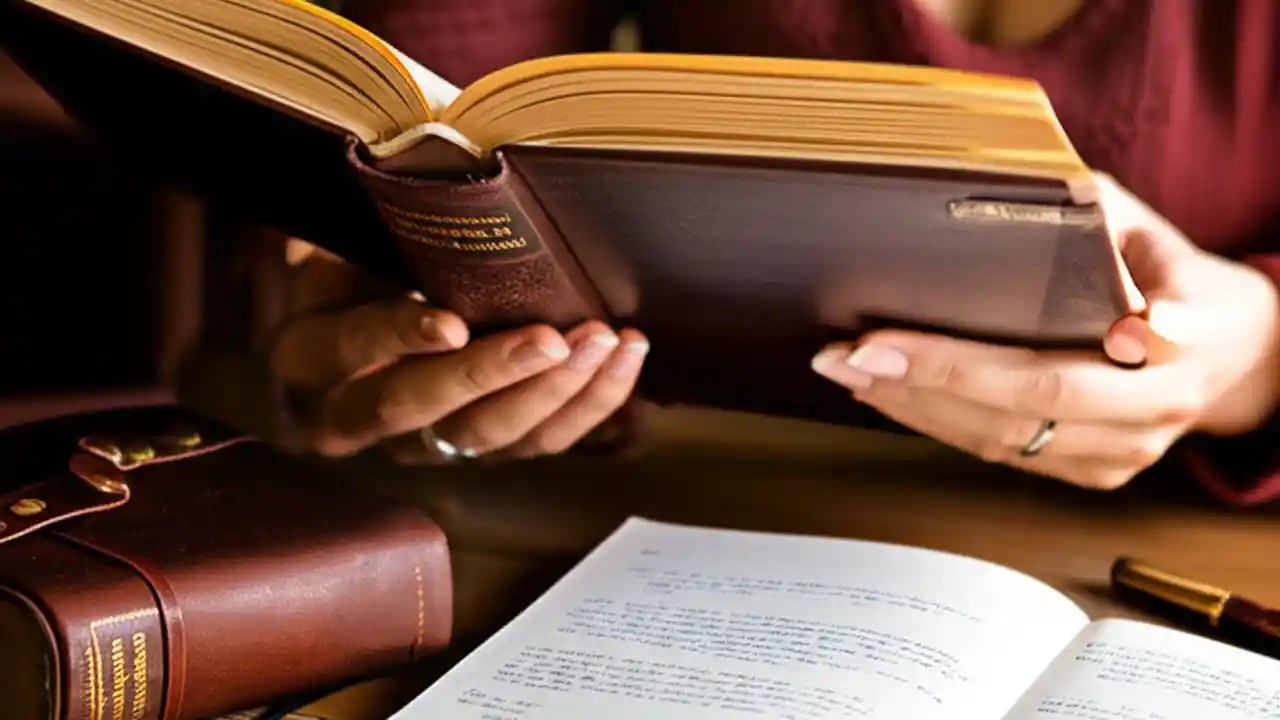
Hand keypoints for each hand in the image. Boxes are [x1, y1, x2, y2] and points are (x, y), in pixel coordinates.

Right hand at [269, 243, 648, 463]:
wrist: (378, 307)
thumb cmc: (368, 254)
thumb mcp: (350, 233)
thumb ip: (370, 220)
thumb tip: (418, 165)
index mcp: (308, 355)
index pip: (348, 350)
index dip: (398, 337)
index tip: (452, 323)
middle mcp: (355, 415)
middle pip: (416, 408)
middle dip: (490, 375)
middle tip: (553, 337)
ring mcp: (421, 443)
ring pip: (485, 438)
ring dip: (552, 393)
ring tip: (603, 340)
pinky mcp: (482, 451)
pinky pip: (537, 442)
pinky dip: (589, 404)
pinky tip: (625, 357)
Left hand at [811, 174, 1279, 489]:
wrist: (1241, 357)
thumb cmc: (1185, 279)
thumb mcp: (1153, 231)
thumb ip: (1096, 216)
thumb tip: (1025, 195)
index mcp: (1176, 350)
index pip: (1055, 365)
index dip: (965, 362)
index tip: (887, 340)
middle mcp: (1149, 414)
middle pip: (1017, 410)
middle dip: (919, 383)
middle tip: (844, 356)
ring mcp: (1123, 454)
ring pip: (1001, 441)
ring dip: (915, 409)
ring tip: (849, 373)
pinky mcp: (1096, 474)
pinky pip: (1004, 454)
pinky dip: (940, 425)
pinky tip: (890, 395)